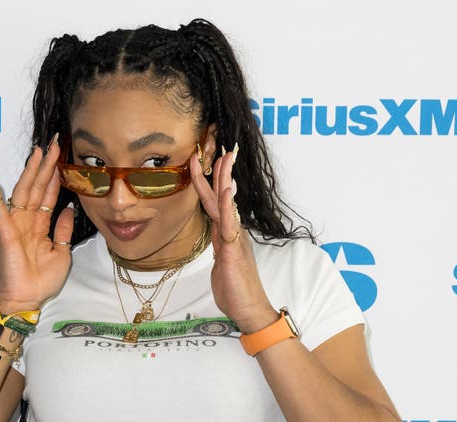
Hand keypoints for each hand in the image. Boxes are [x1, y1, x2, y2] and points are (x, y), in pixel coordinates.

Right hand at [0, 134, 74, 313]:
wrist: (27, 300)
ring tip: (37, 151)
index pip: (49, 194)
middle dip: (45, 165)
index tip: (62, 157)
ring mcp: (15, 224)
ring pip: (23, 191)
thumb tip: (69, 208)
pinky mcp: (5, 232)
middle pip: (37, 187)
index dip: (56, 176)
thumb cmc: (41, 281)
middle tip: (53, 144)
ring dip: (29, 171)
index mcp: (40, 225)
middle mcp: (27, 221)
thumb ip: (63, 230)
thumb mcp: (62, 252)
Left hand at [190, 146, 277, 332]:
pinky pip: (229, 224)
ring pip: (226, 204)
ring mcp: (234, 238)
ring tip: (226, 157)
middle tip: (223, 146)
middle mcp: (232, 231)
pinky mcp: (234, 250)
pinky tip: (228, 190)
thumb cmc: (235, 289)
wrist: (250, 310)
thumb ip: (220, 245)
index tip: (207, 159)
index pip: (215, 201)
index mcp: (227, 233)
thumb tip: (217, 234)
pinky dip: (228, 206)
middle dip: (221, 170)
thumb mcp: (221, 263)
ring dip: (225, 179)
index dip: (210, 180)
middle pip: (222, 195)